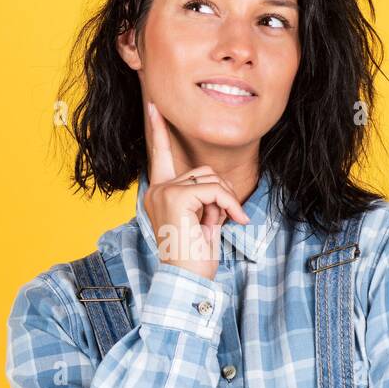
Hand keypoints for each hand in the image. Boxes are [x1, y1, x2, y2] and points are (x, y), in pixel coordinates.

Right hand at [143, 101, 249, 281]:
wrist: (187, 281)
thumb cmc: (194, 258)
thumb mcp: (201, 221)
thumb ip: (203, 198)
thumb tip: (218, 187)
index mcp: (158, 194)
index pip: (159, 156)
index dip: (158, 130)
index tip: (154, 107)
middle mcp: (156, 190)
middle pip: (202, 170)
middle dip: (222, 192)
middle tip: (226, 218)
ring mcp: (164, 192)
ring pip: (210, 178)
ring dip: (226, 200)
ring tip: (222, 224)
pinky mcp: (176, 197)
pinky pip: (214, 189)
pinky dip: (230, 204)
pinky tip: (233, 222)